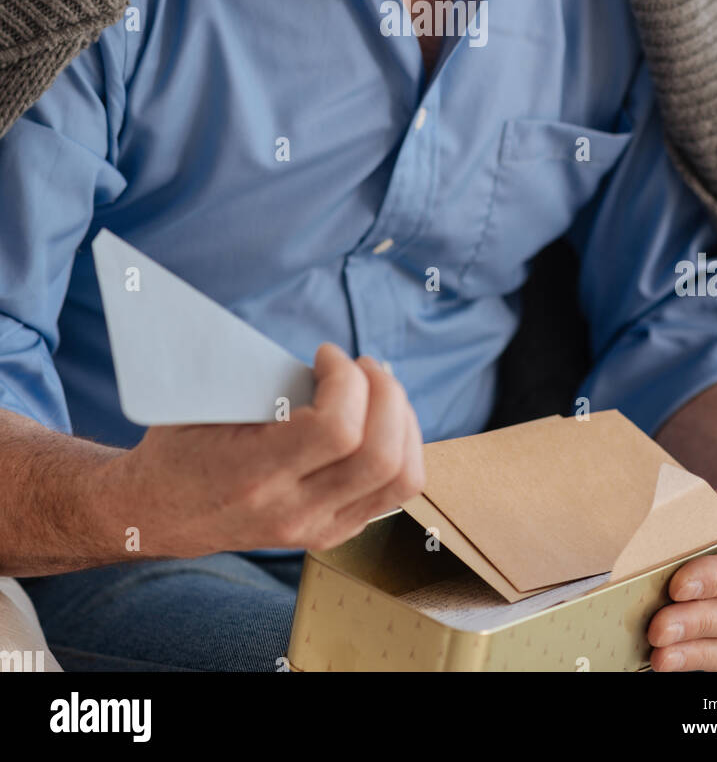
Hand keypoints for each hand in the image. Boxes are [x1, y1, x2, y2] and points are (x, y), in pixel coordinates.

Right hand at [108, 342, 424, 558]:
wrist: (155, 511)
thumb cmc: (178, 447)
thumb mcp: (200, 401)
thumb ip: (254, 376)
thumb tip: (308, 345)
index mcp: (254, 476)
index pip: (337, 431)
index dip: (345, 378)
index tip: (324, 354)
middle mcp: (292, 511)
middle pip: (381, 455)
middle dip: (384, 392)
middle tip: (359, 365)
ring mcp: (316, 529)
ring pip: (401, 477)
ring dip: (401, 419)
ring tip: (376, 388)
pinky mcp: (332, 532)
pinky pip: (396, 491)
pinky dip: (400, 444)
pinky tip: (376, 417)